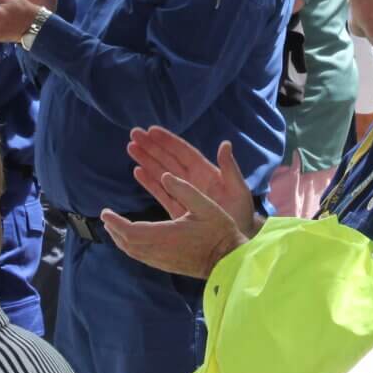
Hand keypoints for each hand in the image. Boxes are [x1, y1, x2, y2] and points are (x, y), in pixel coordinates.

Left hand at [100, 165, 250, 279]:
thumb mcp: (206, 205)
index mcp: (167, 235)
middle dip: (114, 230)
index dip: (116, 223)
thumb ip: (184, 189)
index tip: (105, 213)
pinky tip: (132, 240)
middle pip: (128, 243)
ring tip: (114, 227)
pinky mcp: (167, 265)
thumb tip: (165, 175)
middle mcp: (160, 251)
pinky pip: (142, 257)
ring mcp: (163, 261)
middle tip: (106, 217)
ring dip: (121, 239)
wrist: (229, 261)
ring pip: (133, 252)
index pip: (132, 231)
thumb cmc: (219, 231)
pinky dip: (131, 247)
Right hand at [126, 129, 255, 238]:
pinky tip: (138, 171)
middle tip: (134, 134)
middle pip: (168, 158)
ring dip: (146, 160)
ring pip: (161, 172)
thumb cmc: (241, 213)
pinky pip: (160, 191)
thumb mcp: (239, 190)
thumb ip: (230, 168)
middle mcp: (192, 179)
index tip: (152, 130)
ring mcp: (183, 193)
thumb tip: (225, 144)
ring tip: (131, 148)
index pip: (183, 152)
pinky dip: (149, 181)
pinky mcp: (177, 208)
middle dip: (152, 146)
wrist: (236, 242)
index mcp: (205, 172)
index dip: (168, 141)